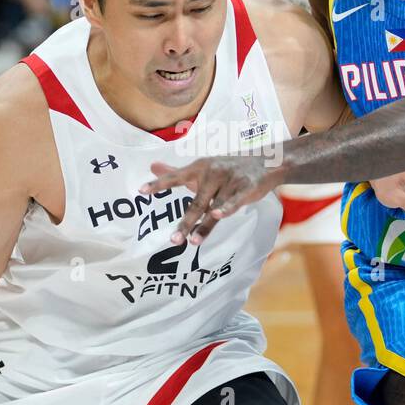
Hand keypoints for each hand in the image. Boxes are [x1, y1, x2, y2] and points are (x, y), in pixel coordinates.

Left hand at [141, 155, 279, 245]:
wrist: (263, 162)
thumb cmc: (225, 169)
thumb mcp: (201, 168)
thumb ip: (175, 172)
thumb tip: (151, 166)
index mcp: (199, 168)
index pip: (175, 177)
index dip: (159, 184)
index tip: (140, 191)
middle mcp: (212, 173)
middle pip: (196, 202)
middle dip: (184, 223)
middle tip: (172, 241)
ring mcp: (229, 181)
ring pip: (214, 207)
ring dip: (204, 226)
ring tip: (192, 241)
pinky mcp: (246, 189)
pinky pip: (234, 202)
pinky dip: (226, 209)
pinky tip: (216, 217)